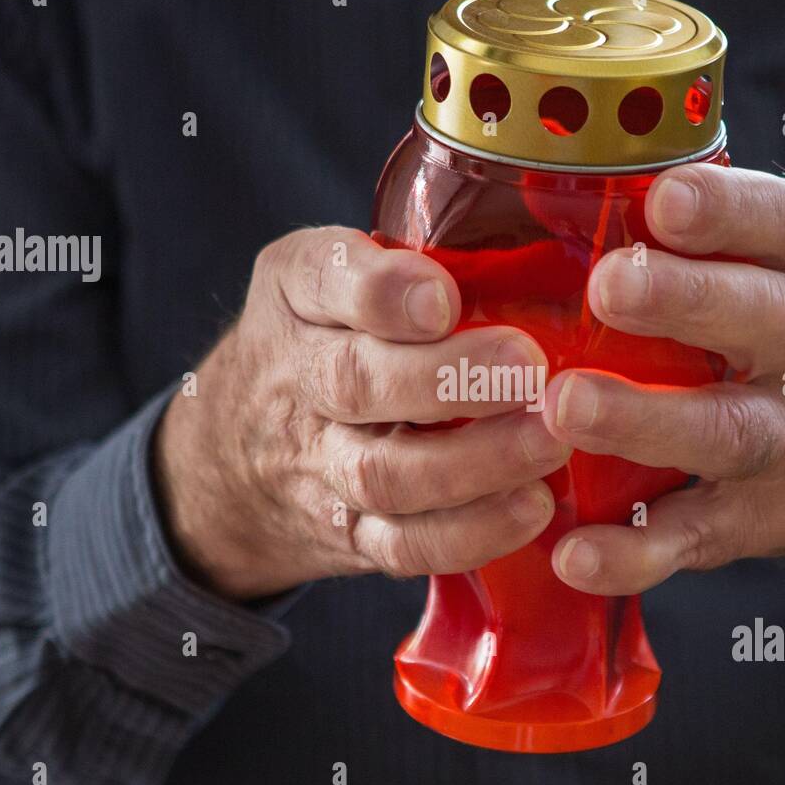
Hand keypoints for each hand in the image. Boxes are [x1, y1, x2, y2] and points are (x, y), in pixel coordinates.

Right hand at [153, 226, 567, 598]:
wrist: (232, 458)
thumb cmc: (316, 341)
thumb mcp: (322, 274)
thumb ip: (391, 259)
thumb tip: (527, 240)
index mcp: (295, 297)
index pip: (323, 282)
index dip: (382, 292)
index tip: (443, 297)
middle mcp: (298, 382)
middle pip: (357, 384)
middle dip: (448, 381)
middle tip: (530, 368)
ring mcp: (321, 468)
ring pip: (385, 474)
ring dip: (476, 462)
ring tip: (551, 439)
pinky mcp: (350, 534)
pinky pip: (403, 545)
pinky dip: (470, 533)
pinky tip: (533, 507)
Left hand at [542, 165, 784, 594]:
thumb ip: (713, 225)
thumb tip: (562, 176)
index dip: (734, 210)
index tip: (669, 199)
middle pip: (768, 323)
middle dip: (689, 302)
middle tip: (608, 286)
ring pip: (729, 433)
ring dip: (647, 421)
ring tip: (567, 406)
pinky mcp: (760, 520)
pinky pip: (698, 538)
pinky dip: (636, 551)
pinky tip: (574, 552)